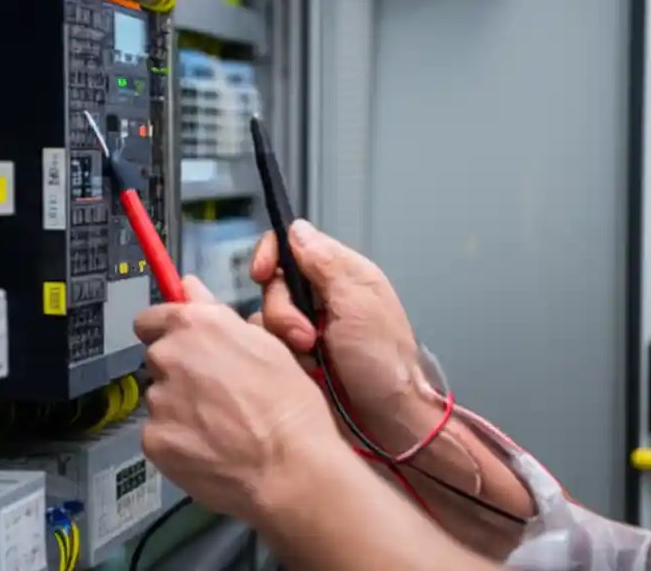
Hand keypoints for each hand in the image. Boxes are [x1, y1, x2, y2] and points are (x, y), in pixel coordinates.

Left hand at [134, 276, 346, 522]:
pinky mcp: (154, 439)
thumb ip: (215, 313)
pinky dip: (178, 441)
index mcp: (194, 325)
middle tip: (217, 393)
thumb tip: (187, 286)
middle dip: (179, 373)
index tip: (182, 346)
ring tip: (220, 426)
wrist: (290, 467)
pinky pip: (159, 434)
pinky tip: (210, 449)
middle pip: (158, 360)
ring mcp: (158, 400)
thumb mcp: (266, 343)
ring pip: (160, 399)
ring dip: (180, 408)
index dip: (165, 332)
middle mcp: (168, 356)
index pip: (150, 320)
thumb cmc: (289, 404)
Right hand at [251, 220, 428, 420]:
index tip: (261, 274)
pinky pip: (268, 346)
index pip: (292, 245)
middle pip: (274, 285)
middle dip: (282, 312)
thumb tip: (297, 228)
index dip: (271, 255)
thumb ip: (326, 263)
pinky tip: (302, 371)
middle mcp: (322, 297)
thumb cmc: (384, 363)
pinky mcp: (298, 358)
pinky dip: (280, 357)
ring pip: (267, 318)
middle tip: (306, 337)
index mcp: (342, 275)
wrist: (389, 422)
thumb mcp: (358, 304)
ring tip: (310, 360)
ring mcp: (308, 329)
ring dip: (282, 339)